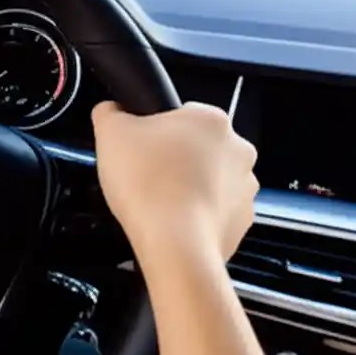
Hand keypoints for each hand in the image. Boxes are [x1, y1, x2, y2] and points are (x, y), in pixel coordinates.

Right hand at [92, 101, 257, 262]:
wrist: (174, 243)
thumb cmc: (146, 181)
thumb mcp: (111, 132)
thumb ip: (110, 113)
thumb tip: (111, 111)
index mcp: (211, 119)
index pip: (182, 114)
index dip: (157, 131)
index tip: (141, 149)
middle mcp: (238, 149)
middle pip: (200, 147)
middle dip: (177, 159)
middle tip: (147, 175)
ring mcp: (245, 187)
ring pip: (211, 180)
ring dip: (190, 186)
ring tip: (159, 201)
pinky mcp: (242, 221)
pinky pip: (217, 211)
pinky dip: (198, 215)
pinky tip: (174, 221)